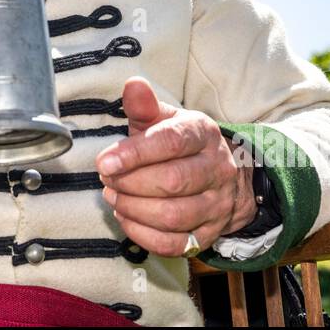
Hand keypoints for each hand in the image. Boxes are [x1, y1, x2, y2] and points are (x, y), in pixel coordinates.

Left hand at [95, 76, 257, 256]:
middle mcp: (216, 169)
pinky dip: (143, 235)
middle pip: (172, 182)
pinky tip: (127, 218)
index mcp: (203, 134)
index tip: (103, 162)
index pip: (170, 143)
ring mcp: (217, 204)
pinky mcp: (210, 234)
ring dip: (133, 209)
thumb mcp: (166, 119)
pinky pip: (175, 244)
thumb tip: (132, 84)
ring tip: (114, 197)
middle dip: (130, 183)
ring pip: (173, 216)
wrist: (226, 176)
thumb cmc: (183, 144)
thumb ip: (145, 106)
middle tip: (107, 179)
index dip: (134, 154)